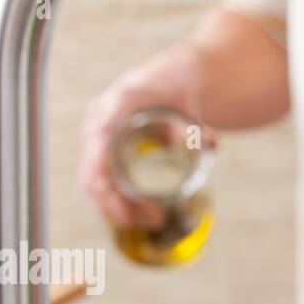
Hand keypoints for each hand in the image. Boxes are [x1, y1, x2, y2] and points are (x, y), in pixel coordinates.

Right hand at [79, 45, 213, 228]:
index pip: (97, 159)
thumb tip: (211, 143)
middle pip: (92, 179)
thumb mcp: (186, 109)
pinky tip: (139, 213)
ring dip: (118, 209)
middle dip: (119, 208)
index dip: (110, 191)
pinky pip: (97, 181)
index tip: (140, 211)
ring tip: (153, 220)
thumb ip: (193, 126)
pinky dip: (115, 201)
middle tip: (156, 221)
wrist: (163, 82)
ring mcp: (94, 137)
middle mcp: (96, 124)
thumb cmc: (174, 94)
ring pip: (92, 184)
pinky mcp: (99, 149)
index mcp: (113, 111)